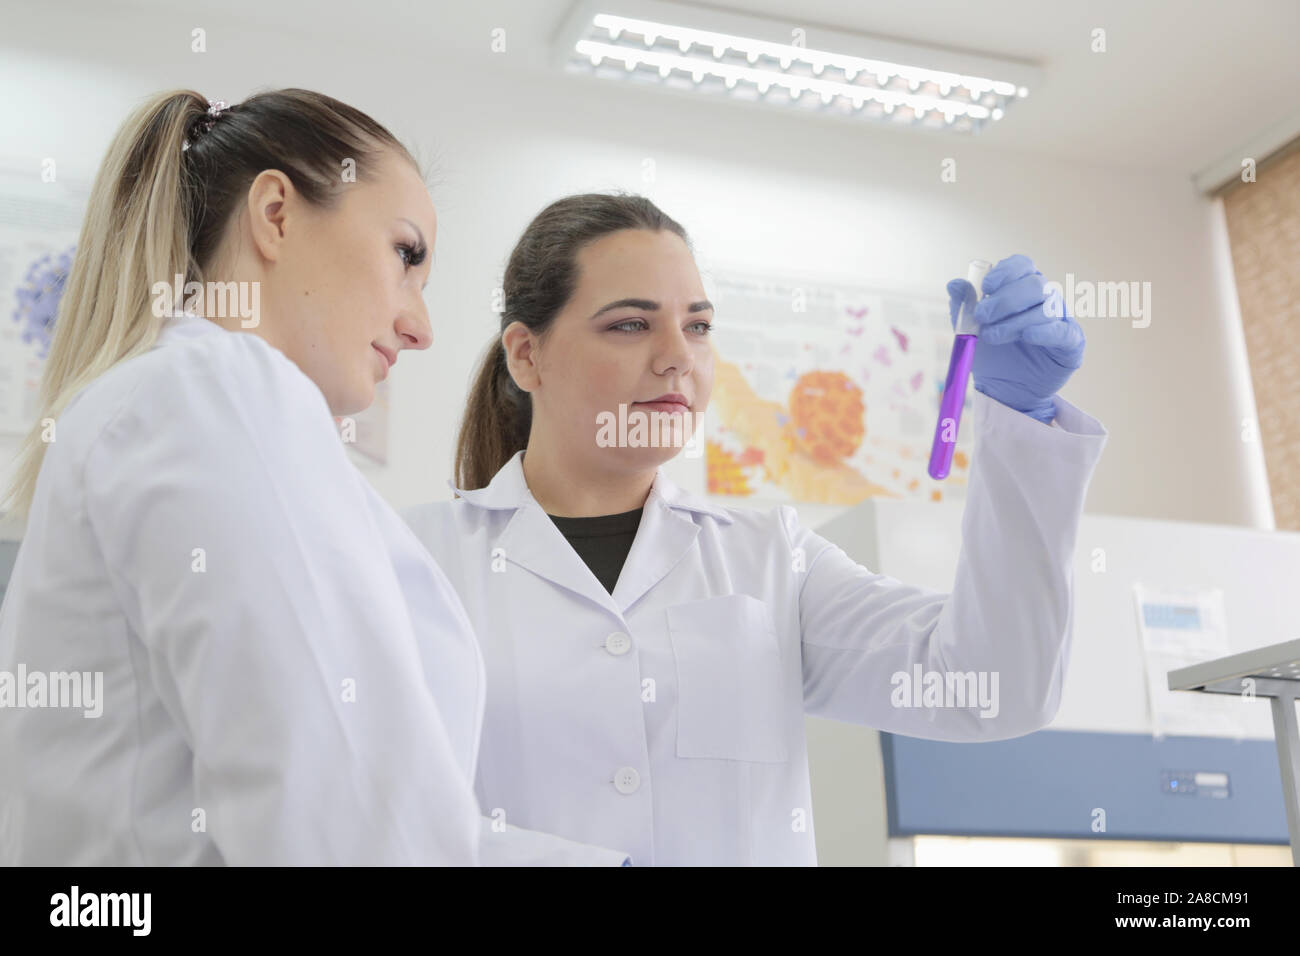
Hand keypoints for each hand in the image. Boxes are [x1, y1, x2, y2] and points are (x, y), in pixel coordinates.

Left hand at [947, 254, 1084, 424]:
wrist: (1004, 389)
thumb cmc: (990, 352)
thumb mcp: (970, 329)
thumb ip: (963, 306)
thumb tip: (954, 284)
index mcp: (1022, 286)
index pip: (1022, 265)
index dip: (1005, 272)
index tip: (985, 287)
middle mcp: (1046, 298)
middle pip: (1035, 284)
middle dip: (1006, 299)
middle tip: (982, 316)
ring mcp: (1061, 319)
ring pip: (1046, 309)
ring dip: (1015, 322)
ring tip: (991, 337)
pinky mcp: (1071, 343)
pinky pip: (1064, 332)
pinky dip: (1045, 332)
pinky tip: (1027, 336)